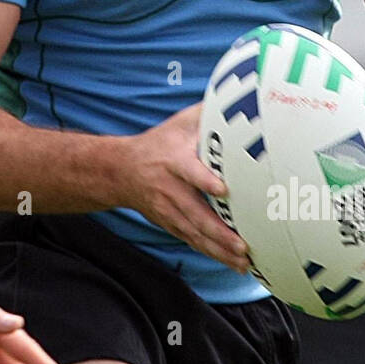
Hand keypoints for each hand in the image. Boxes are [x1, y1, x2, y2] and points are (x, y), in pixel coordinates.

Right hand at [122, 102, 250, 271]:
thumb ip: (206, 114)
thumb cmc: (159, 143)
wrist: (121, 170)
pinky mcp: (171, 224)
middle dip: (218, 232)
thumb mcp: (179, 123)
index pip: (189, 171)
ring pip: (195, 234)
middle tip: (242, 245)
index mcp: (173, 161)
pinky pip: (193, 242)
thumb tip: (238, 99)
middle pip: (195, 214)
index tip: (223, 189)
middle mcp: (170, 190)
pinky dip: (213, 254)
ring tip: (243, 261)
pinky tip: (234, 264)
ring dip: (219, 250)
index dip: (204, 181)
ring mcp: (169, 211)